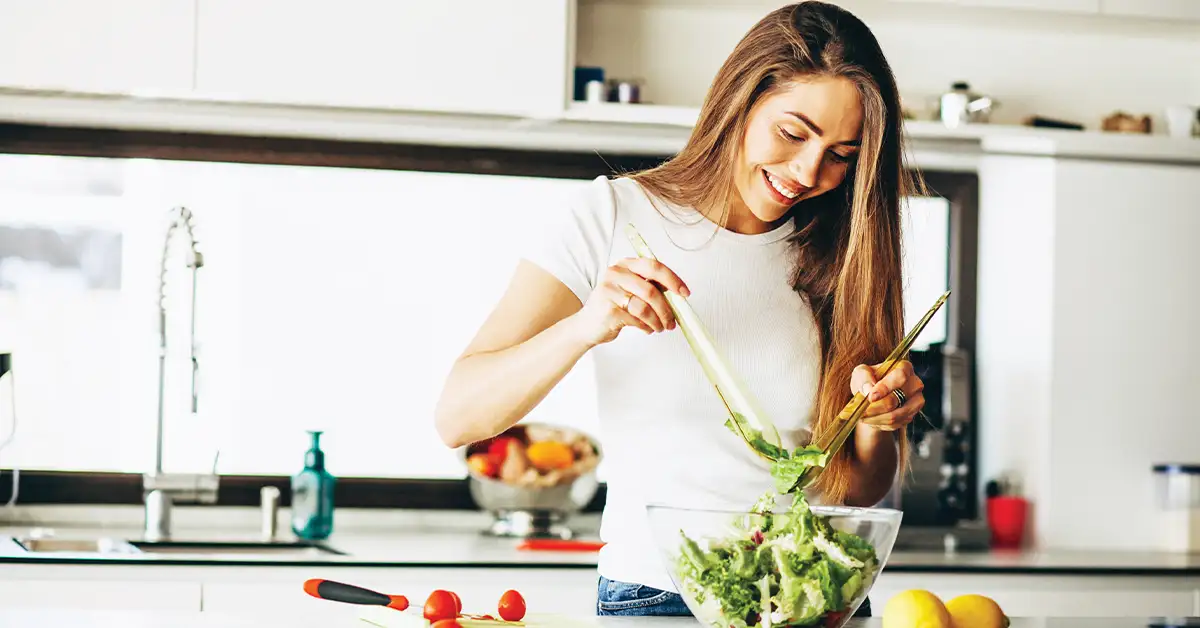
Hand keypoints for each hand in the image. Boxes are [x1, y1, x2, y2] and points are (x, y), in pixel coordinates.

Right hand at [571, 257, 689, 346]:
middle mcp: (615, 274)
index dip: (673, 280)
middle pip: (651, 290)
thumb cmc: (612, 307)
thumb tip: (677, 295)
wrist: (587, 325)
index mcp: (625, 265)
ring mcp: (610, 291)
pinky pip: (637, 320)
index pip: (654, 266)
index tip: (684, 293)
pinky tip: (646, 328)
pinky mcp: (609, 310)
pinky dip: (647, 327)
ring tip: (660, 327)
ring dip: (658, 321)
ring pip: (645, 307)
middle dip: (667, 308)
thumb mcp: (630, 290)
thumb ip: (650, 287)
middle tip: (673, 321)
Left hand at [850, 360, 924, 431]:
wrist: (874, 396)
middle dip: (874, 408)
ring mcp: (916, 401)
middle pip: (895, 400)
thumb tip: (868, 389)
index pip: (900, 376)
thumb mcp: (861, 373)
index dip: (885, 388)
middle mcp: (915, 384)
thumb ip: (864, 377)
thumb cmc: (868, 380)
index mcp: (904, 367)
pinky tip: (871, 419)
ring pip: (894, 415)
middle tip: (860, 411)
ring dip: (875, 418)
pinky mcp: (911, 415)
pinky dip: (880, 424)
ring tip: (862, 416)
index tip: (871, 397)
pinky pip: (895, 424)